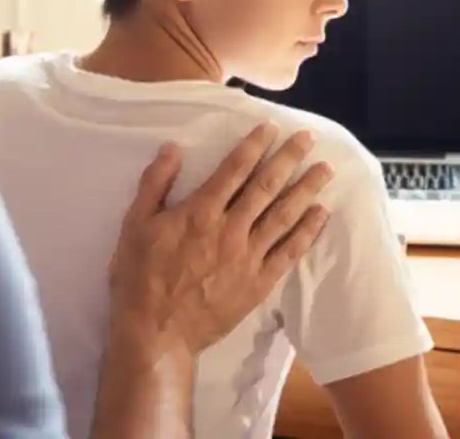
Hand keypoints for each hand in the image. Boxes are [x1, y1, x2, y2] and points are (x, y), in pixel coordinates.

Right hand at [89, 123, 332, 438]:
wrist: (156, 331)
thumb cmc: (140, 276)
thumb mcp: (135, 224)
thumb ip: (155, 183)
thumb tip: (172, 148)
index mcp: (200, 211)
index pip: (234, 169)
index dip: (254, 145)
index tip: (271, 128)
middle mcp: (230, 228)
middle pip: (266, 186)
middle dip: (289, 158)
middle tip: (308, 138)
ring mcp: (248, 257)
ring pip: (284, 215)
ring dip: (306, 189)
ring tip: (324, 170)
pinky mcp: (259, 283)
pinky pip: (289, 253)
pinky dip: (307, 232)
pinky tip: (321, 215)